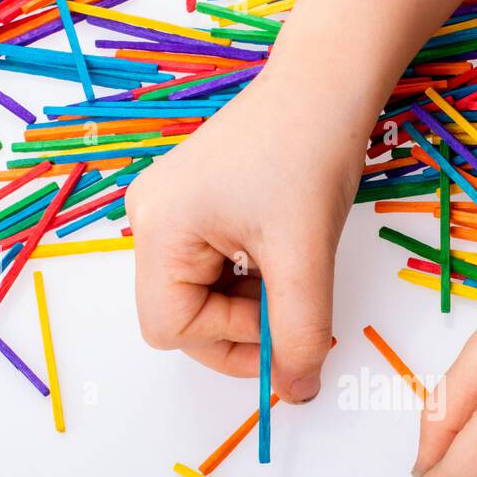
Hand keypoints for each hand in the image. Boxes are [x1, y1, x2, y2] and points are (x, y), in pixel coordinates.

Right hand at [127, 71, 366, 401]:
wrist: (326, 85)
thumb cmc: (309, 153)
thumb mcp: (305, 258)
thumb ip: (298, 334)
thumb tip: (295, 391)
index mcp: (158, 229)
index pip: (171, 329)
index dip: (230, 346)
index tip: (284, 335)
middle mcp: (150, 220)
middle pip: (181, 316)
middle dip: (240, 327)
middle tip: (295, 311)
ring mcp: (170, 212)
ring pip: (201, 296)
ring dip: (250, 304)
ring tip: (293, 273)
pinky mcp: (196, 207)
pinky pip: (213, 269)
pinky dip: (250, 280)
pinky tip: (283, 257)